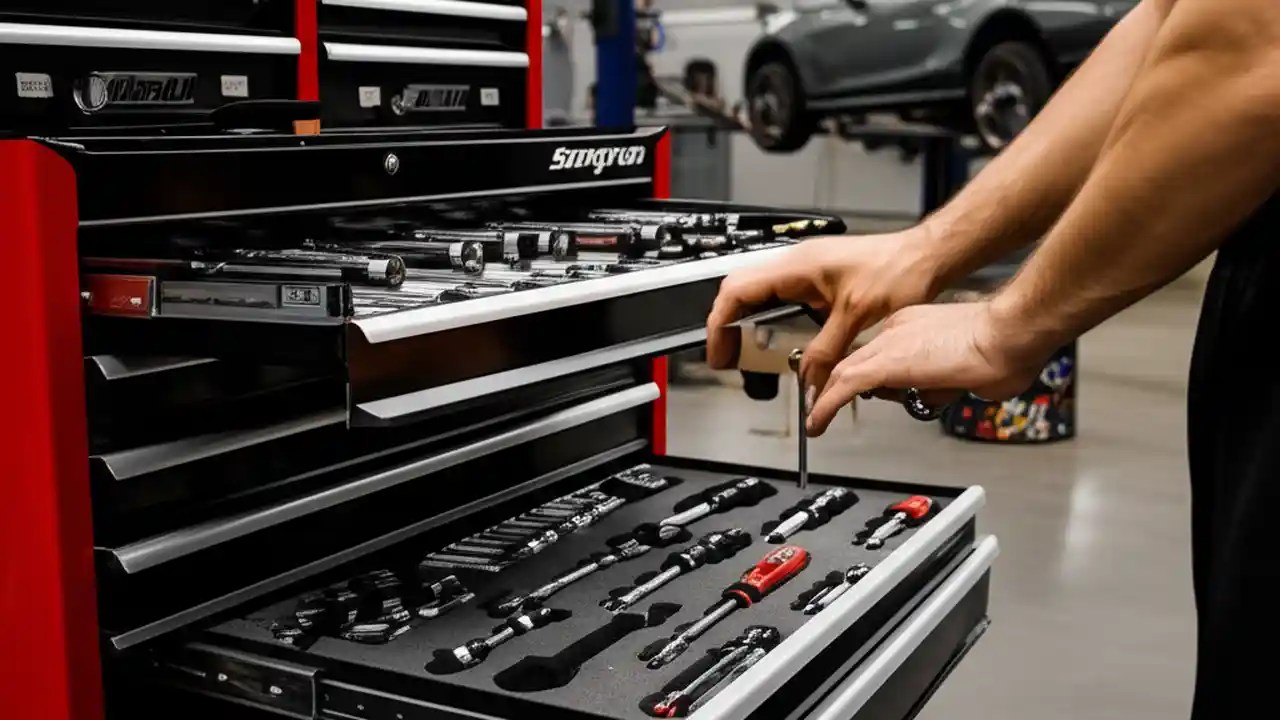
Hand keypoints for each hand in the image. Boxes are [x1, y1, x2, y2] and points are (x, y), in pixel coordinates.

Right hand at [706, 230, 943, 392]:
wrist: (925, 255)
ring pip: (757, 292)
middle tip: (726, 356)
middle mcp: (796, 263)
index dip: (720, 322)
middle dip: (726, 324)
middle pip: (740, 290)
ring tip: (742, 350)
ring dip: (745, 320)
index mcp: (797, 266)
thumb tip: (807, 380)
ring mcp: (805, 269)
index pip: (737, 290)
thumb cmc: (899, 270)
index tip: (719, 350)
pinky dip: (767, 317)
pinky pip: (779, 296)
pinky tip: (772, 337)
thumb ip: (826, 352)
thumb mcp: (857, 318)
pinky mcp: (817, 277)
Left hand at [806, 302, 1051, 435]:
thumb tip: (943, 392)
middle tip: (825, 410)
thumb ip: (948, 380)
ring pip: (846, 371)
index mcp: (916, 325)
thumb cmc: (1007, 348)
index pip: (880, 353)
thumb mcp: (969, 370)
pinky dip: (827, 407)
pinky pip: (846, 387)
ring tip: (816, 421)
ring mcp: (892, 342)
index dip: (869, 377)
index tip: (867, 393)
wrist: (1011, 333)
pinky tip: (818, 423)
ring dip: (828, 399)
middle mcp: (899, 328)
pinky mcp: (887, 362)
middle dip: (839, 388)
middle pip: (857, 361)